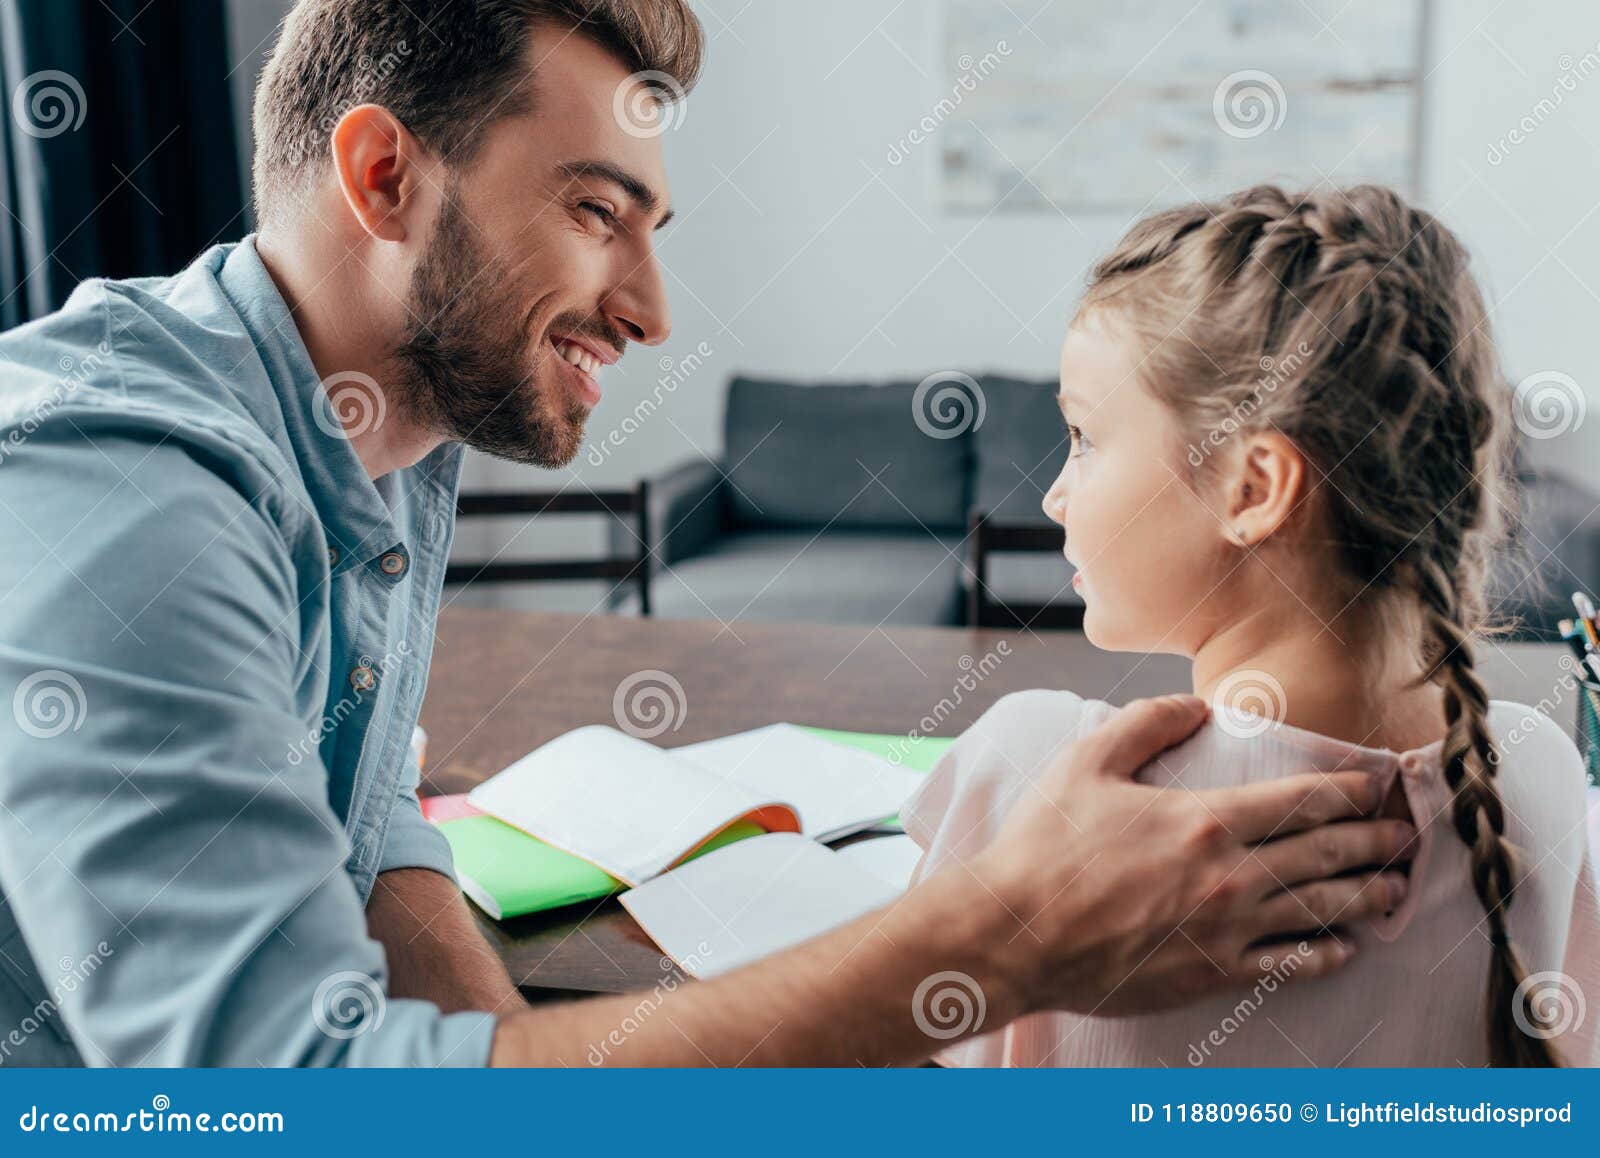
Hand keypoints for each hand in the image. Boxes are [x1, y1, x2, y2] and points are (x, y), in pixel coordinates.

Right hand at [975, 694, 1415, 1017]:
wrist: (1017, 936)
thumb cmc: (1045, 847)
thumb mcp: (1086, 763)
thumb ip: (1146, 724)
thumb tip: (1197, 705)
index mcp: (1207, 820)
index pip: (1302, 801)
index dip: (1350, 790)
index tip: (1379, 784)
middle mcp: (1231, 876)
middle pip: (1325, 855)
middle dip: (1374, 841)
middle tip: (1407, 834)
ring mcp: (1228, 930)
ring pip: (1319, 909)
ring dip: (1365, 896)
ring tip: (1394, 888)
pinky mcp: (1214, 973)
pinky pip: (1290, 965)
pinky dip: (1326, 954)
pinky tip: (1345, 947)